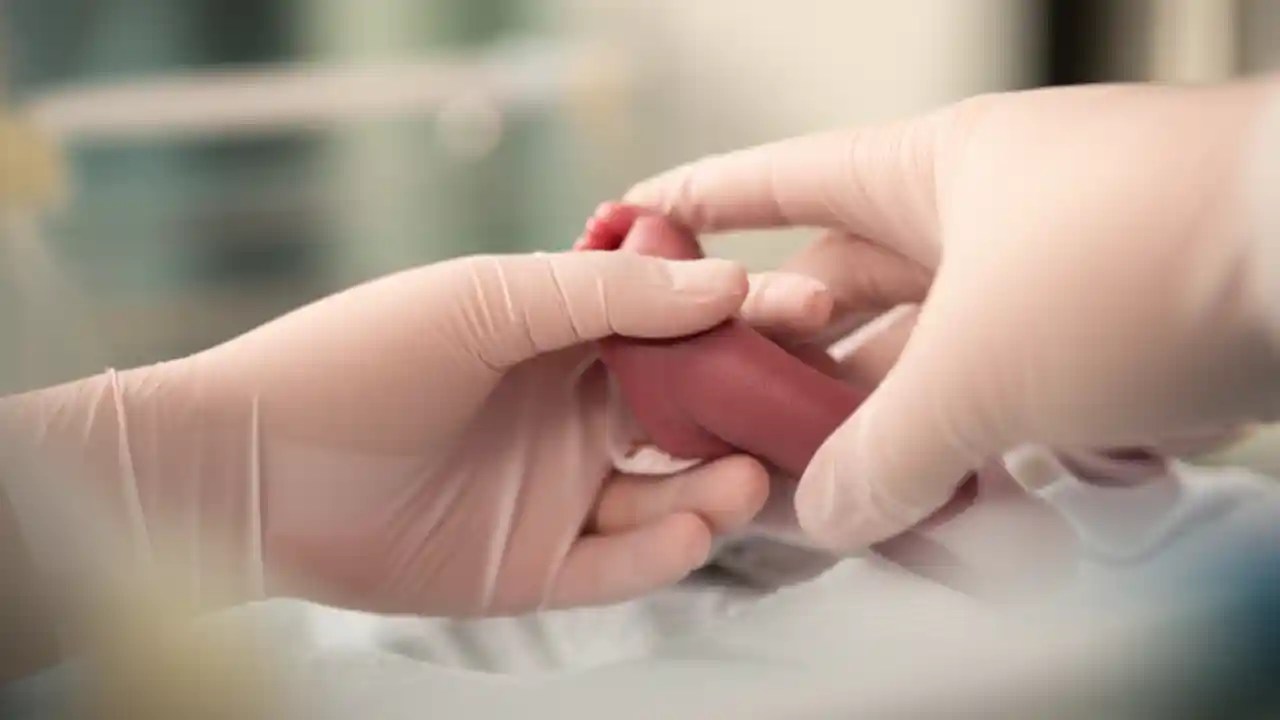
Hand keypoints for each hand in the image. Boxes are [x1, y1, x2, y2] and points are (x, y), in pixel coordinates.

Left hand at [2, 251, 832, 615]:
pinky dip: (665, 549)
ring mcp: (558, 491)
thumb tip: (726, 284)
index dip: (743, 315)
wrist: (249, 469)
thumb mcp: (487, 300)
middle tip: (807, 409)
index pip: (677, 324)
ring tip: (744, 476)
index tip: (808, 307)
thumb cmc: (358, 360)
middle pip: (690, 412)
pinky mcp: (538, 565)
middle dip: (751, 410)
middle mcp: (571, 413)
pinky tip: (691, 528)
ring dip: (718, 486)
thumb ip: (606, 294)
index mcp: (562, 335)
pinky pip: (623, 561)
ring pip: (670, 494)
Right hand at [625, 81, 1279, 550]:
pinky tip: (1007, 489)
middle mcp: (985, 213)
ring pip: (940, 355)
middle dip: (799, 360)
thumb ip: (880, 452)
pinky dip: (1005, 442)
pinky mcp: (1117, 327)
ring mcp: (1053, 268)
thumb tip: (831, 512)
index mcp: (929, 173)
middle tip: (750, 426)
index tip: (638, 223)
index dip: (701, 202)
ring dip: (909, 424)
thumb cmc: (1149, 254)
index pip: (781, 182)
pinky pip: (1025, 390)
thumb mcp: (977, 370)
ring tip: (874, 491)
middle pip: (852, 289)